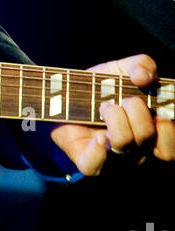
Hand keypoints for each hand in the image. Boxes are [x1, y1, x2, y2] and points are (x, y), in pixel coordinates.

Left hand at [50, 54, 174, 175]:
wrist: (66, 97)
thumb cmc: (102, 87)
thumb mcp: (122, 69)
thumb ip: (141, 64)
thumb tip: (144, 76)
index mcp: (150, 132)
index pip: (170, 146)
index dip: (168, 131)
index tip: (160, 113)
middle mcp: (135, 150)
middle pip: (148, 140)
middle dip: (138, 114)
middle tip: (125, 100)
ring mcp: (112, 158)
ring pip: (123, 146)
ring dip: (116, 120)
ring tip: (105, 107)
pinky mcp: (88, 161)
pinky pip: (95, 166)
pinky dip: (97, 151)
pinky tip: (97, 136)